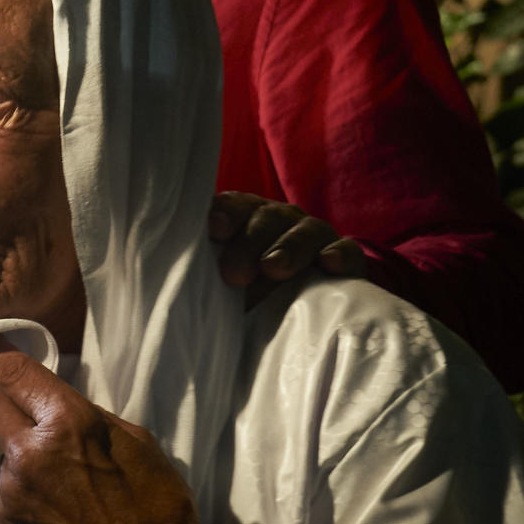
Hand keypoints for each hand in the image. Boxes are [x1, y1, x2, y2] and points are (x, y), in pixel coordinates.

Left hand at [0, 340, 232, 523]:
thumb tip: (60, 406)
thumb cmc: (154, 504)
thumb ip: (89, 417)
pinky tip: (54, 501)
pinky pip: (5, 485)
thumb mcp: (136, 441)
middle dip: (13, 407)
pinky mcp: (7, 519)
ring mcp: (13, 489)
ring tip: (57, 473)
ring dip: (20, 451)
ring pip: (0, 450)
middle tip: (41, 422)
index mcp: (67, 422)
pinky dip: (23, 485)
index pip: (11, 373)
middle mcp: (29, 451)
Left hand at [208, 191, 364, 307]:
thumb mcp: (221, 286)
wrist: (298, 316)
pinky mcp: (345, 261)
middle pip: (268, 218)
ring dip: (289, 247)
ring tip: (273, 268)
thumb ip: (203, 277)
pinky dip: (339, 254)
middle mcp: (280, 221)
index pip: (235, 206)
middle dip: (250, 241)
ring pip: (306, 231)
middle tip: (235, 274)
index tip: (215, 230)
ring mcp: (314, 238)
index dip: (226, 213)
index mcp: (246, 220)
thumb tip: (176, 285)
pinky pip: (346, 251)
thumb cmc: (246, 296)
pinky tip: (328, 263)